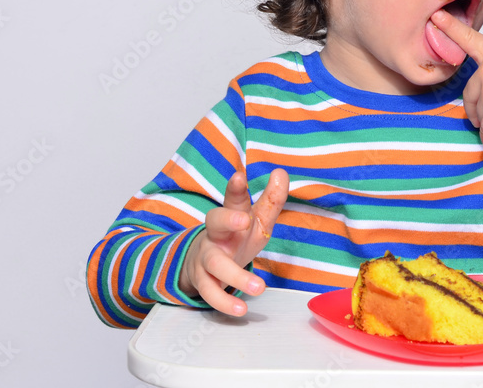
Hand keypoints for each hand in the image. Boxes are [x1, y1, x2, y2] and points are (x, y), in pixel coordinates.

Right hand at [179, 168, 287, 315]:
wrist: (202, 263)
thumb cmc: (236, 237)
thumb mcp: (256, 219)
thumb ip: (271, 200)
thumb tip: (281, 172)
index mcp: (232, 215)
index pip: (233, 198)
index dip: (236, 188)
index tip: (240, 176)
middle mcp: (216, 233)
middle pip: (214, 221)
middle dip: (228, 219)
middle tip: (245, 221)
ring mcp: (207, 257)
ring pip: (215, 264)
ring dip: (236, 276)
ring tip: (259, 288)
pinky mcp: (203, 281)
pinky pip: (210, 292)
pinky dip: (224, 302)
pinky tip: (241, 310)